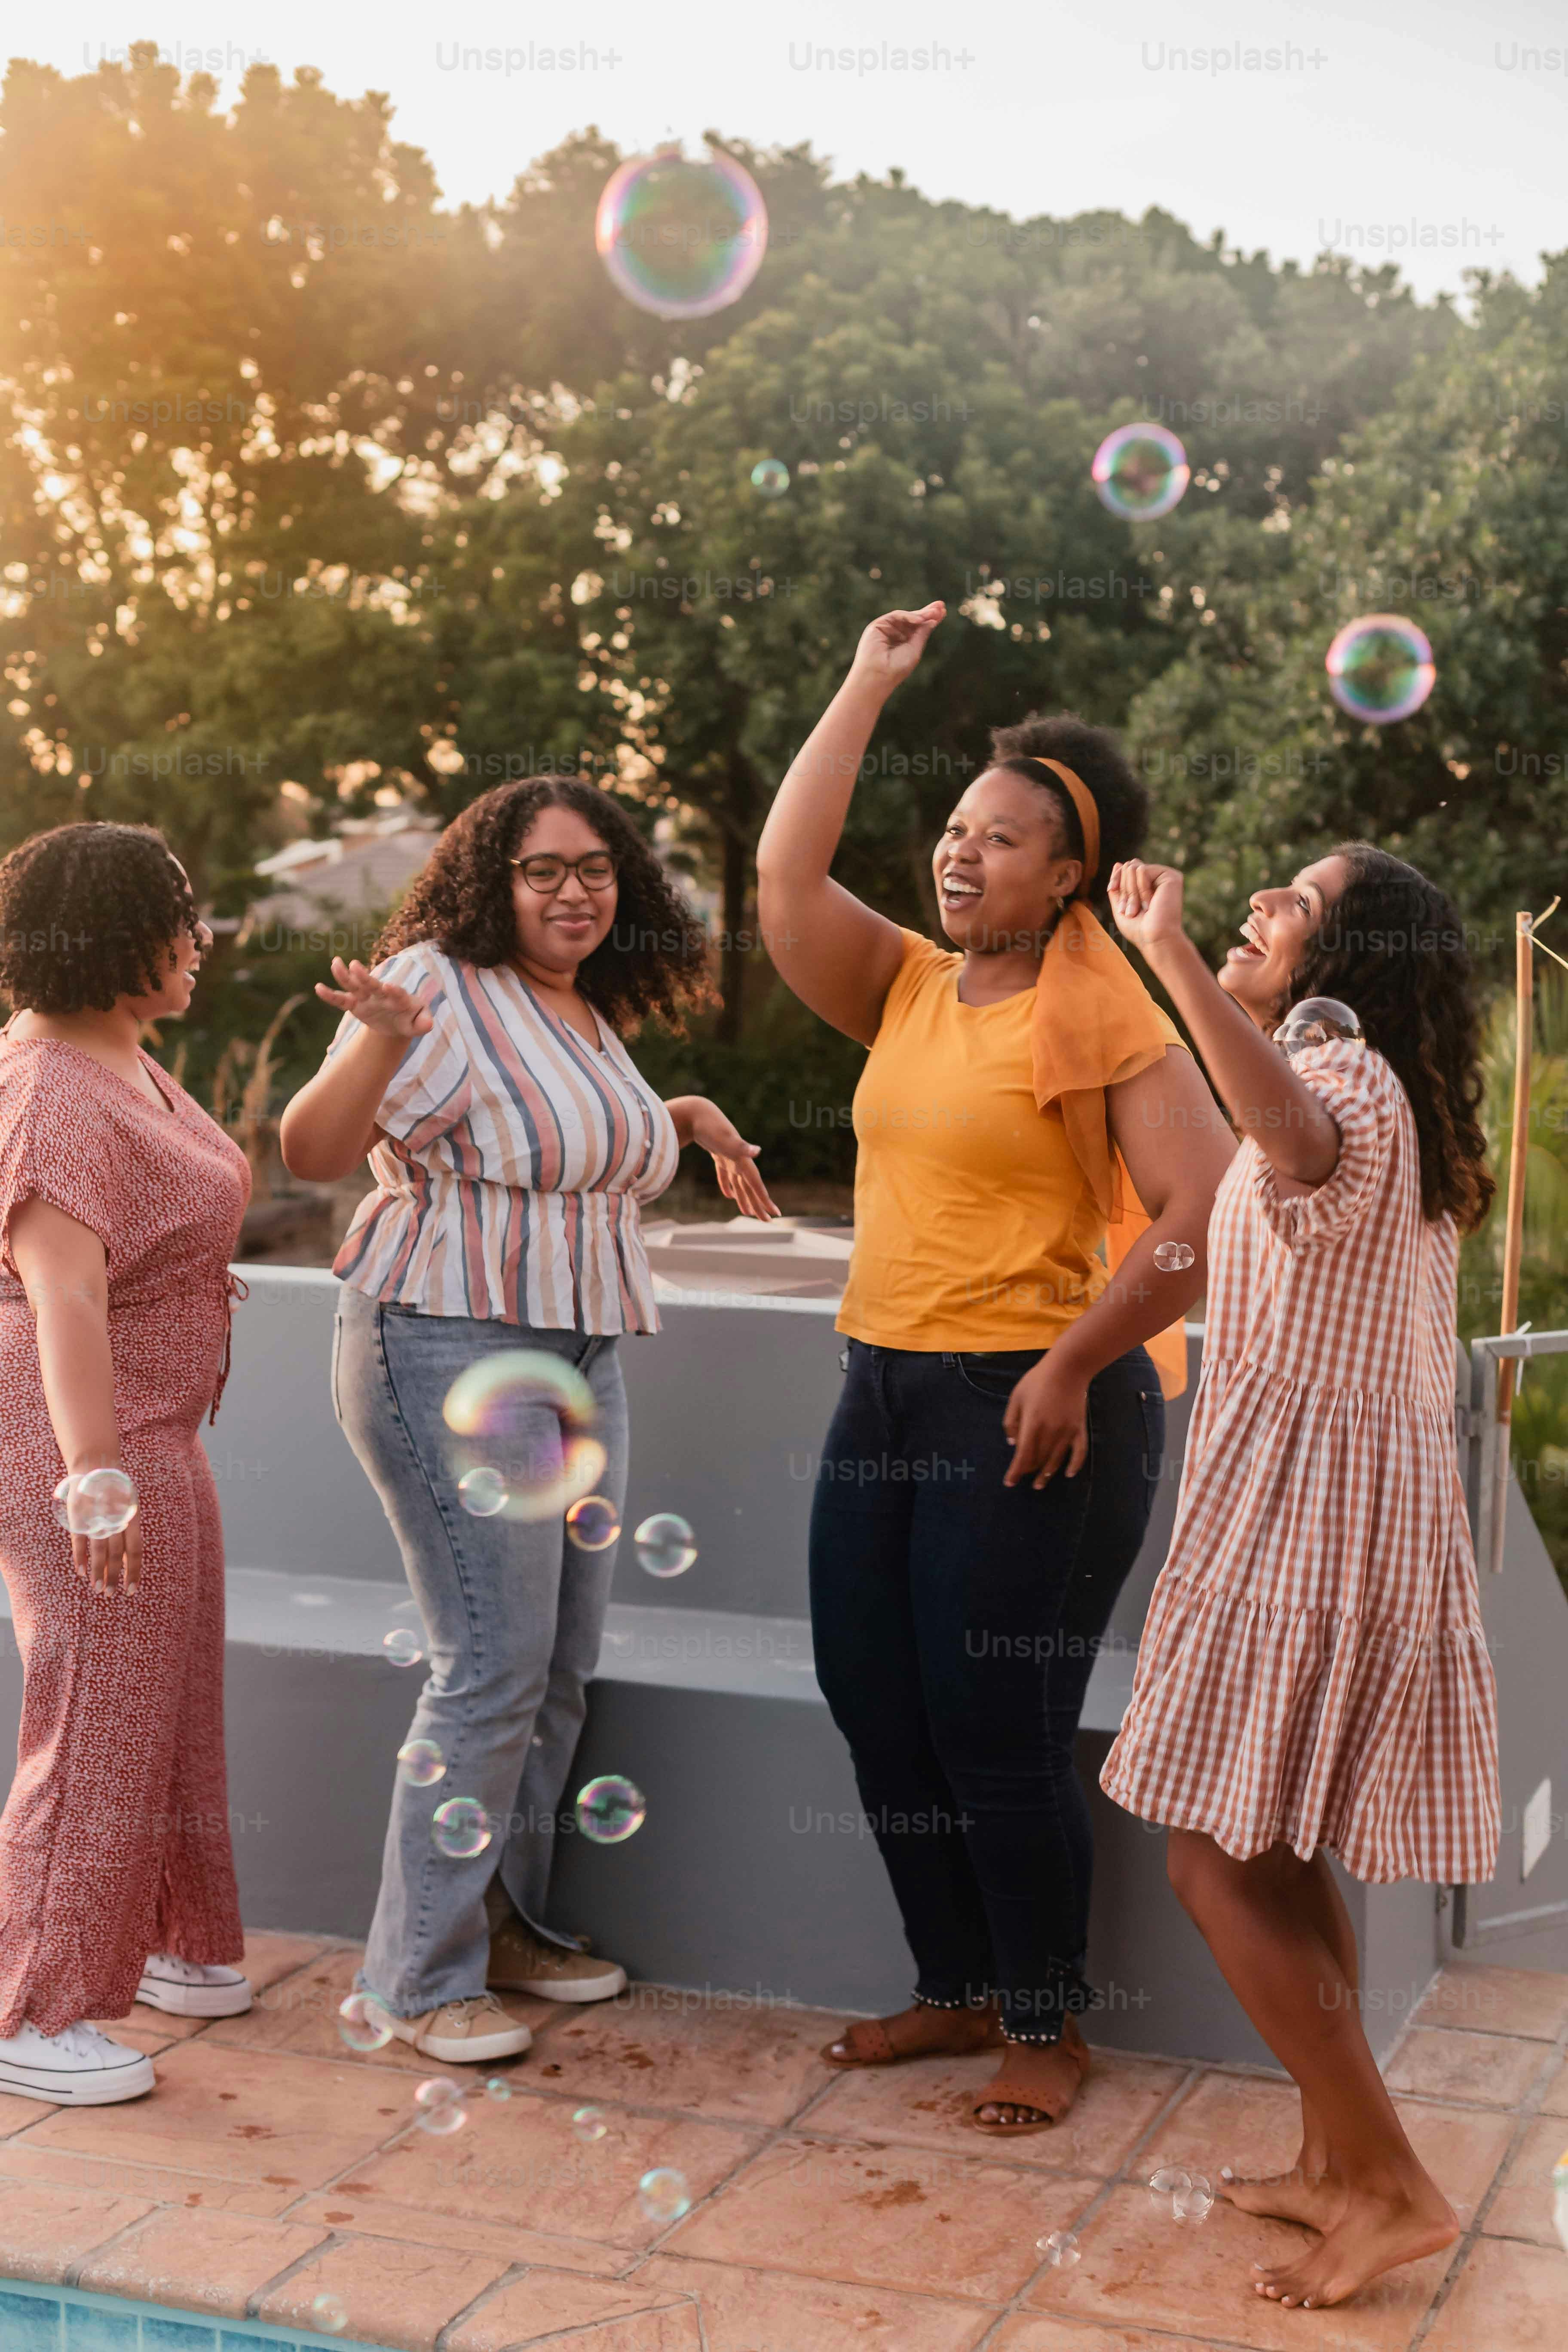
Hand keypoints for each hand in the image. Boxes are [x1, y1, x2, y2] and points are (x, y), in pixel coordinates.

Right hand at [69, 1499, 143, 1596]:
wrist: (96, 1465)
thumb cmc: (116, 1491)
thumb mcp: (129, 1509)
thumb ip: (129, 1533)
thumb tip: (130, 1560)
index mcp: (131, 1519)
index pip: (135, 1551)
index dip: (134, 1572)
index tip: (132, 1590)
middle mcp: (115, 1520)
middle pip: (117, 1555)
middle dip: (114, 1577)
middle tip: (111, 1594)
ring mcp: (96, 1519)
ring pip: (99, 1551)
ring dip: (98, 1572)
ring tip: (98, 1588)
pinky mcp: (79, 1517)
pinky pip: (80, 1541)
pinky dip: (80, 1557)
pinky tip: (81, 1571)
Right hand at [314, 957, 434, 1037]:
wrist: (397, 1022)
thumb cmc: (410, 1019)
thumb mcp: (419, 1024)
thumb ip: (423, 1023)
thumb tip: (429, 1024)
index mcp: (399, 997)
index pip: (397, 993)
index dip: (394, 990)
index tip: (388, 986)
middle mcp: (381, 993)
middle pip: (372, 984)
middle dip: (364, 976)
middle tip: (355, 965)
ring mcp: (367, 997)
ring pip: (354, 985)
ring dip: (345, 975)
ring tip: (335, 963)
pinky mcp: (355, 1004)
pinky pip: (341, 999)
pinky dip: (330, 995)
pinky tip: (318, 988)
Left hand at [687, 1101, 779, 1220]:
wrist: (695, 1112)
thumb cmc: (710, 1127)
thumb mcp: (726, 1139)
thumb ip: (742, 1147)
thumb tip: (757, 1151)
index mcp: (743, 1161)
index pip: (757, 1186)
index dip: (766, 1201)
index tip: (775, 1215)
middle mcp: (739, 1160)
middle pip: (750, 1188)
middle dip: (758, 1205)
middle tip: (766, 1221)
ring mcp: (729, 1157)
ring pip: (739, 1184)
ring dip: (744, 1198)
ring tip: (748, 1213)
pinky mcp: (718, 1155)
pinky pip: (725, 1176)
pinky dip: (728, 1186)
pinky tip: (729, 1196)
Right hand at [848, 602, 944, 694]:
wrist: (878, 676)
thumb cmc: (896, 668)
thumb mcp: (915, 649)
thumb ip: (922, 633)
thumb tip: (933, 620)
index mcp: (902, 643)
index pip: (917, 628)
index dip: (929, 620)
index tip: (943, 613)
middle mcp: (893, 635)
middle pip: (912, 620)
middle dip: (927, 612)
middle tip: (941, 605)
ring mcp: (885, 629)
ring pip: (905, 617)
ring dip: (921, 614)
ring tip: (936, 612)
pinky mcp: (877, 626)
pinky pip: (896, 616)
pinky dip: (909, 616)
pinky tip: (921, 619)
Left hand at [1003, 1354, 1089, 1488]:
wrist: (1068, 1369)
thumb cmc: (1037, 1381)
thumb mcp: (1016, 1397)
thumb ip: (1011, 1422)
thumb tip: (1013, 1444)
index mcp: (1032, 1424)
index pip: (1022, 1456)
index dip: (1015, 1472)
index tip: (1009, 1482)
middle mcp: (1050, 1432)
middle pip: (1038, 1460)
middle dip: (1028, 1470)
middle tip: (1022, 1476)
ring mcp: (1067, 1432)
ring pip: (1055, 1460)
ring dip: (1046, 1474)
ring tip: (1039, 1484)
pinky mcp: (1079, 1429)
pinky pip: (1079, 1453)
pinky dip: (1075, 1465)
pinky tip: (1069, 1474)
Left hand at [1108, 859, 1187, 955]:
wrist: (1154, 939)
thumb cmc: (1139, 929)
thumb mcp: (1120, 906)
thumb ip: (1118, 886)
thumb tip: (1118, 863)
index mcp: (1148, 884)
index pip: (1126, 869)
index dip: (1116, 881)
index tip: (1116, 900)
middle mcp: (1158, 878)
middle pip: (1128, 866)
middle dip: (1124, 890)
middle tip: (1131, 911)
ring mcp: (1165, 876)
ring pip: (1133, 866)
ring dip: (1131, 892)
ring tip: (1139, 909)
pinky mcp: (1171, 876)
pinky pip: (1142, 870)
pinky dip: (1140, 889)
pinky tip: (1151, 903)